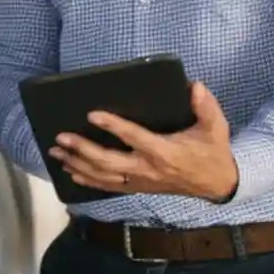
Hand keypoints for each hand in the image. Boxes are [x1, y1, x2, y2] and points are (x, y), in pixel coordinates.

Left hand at [48, 81, 238, 201]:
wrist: (216, 184)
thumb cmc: (212, 151)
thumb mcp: (215, 127)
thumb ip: (205, 106)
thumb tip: (194, 86)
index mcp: (164, 151)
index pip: (133, 137)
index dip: (113, 126)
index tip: (92, 114)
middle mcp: (147, 169)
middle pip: (108, 162)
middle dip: (83, 149)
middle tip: (61, 137)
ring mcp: (140, 181)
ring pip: (103, 176)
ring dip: (77, 164)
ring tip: (56, 152)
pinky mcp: (137, 187)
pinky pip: (108, 186)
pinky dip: (87, 180)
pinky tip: (70, 171)